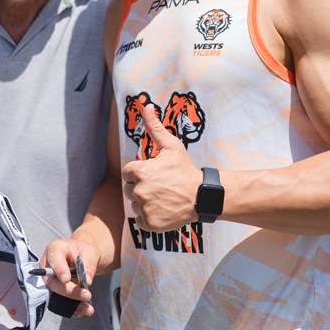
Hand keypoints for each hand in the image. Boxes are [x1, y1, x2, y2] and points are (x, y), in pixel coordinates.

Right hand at [41, 237, 95, 317]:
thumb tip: (86, 282)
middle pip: (53, 282)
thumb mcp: (90, 253)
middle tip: (87, 295)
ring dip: (71, 304)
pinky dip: (72, 309)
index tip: (66, 279)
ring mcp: (48, 281)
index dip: (59, 270)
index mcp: (54, 250)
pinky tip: (84, 310)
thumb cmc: (83, 252)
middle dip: (70, 291)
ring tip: (88, 309)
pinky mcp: (53, 292)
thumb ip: (88, 267)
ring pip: (54, 295)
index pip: (53, 259)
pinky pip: (59, 303)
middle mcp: (47, 266)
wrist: (82, 258)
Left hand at [122, 104, 202, 231]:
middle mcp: (138, 191)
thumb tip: (146, 106)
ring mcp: (143, 209)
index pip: (128, 172)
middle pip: (129, 189)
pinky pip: (140, 219)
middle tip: (159, 186)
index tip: (154, 174)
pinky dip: (148, 216)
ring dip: (144, 202)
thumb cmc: (185, 169)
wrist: (201, 196)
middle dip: (140, 187)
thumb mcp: (171, 146)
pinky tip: (162, 209)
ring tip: (162, 197)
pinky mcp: (149, 224)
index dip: (139, 172)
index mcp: (139, 171)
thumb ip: (155, 127)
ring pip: (134, 204)